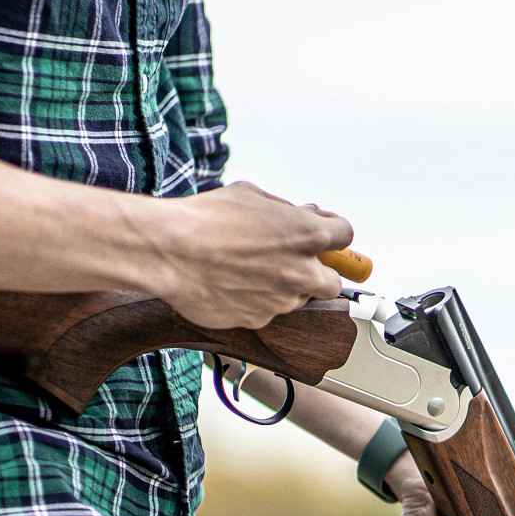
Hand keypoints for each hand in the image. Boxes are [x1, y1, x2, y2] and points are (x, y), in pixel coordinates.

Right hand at [145, 181, 354, 328]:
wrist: (169, 252)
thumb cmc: (205, 219)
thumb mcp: (250, 196)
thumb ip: (282, 210)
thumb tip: (294, 214)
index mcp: (306, 234)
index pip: (345, 236)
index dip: (333, 234)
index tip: (326, 235)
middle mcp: (301, 271)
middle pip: (333, 282)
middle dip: (319, 272)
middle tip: (298, 263)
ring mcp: (282, 300)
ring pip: (297, 298)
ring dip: (285, 287)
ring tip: (251, 270)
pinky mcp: (260, 319)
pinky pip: (267, 311)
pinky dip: (257, 300)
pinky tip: (232, 283)